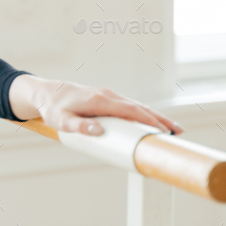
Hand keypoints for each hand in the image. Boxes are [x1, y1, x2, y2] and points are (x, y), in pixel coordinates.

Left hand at [8, 75, 183, 136]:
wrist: (46, 93)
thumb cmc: (54, 109)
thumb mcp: (62, 121)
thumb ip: (79, 127)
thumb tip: (100, 132)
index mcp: (100, 101)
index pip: (131, 110)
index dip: (149, 120)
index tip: (164, 131)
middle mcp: (108, 96)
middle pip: (140, 108)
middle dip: (160, 119)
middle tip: (179, 132)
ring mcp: (108, 96)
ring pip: (137, 106)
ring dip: (155, 117)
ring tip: (172, 130)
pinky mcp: (106, 99)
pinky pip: (129, 107)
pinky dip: (143, 114)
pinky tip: (150, 123)